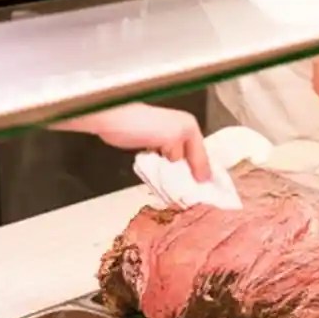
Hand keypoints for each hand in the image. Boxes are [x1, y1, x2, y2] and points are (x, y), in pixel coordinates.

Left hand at [58, 104, 210, 181]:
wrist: (112, 121)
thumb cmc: (142, 123)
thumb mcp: (177, 134)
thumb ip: (195, 155)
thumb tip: (204, 176)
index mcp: (189, 127)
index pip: (204, 157)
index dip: (205, 174)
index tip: (206, 193)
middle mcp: (179, 134)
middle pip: (190, 163)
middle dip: (189, 178)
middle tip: (191, 196)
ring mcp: (163, 143)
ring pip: (176, 168)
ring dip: (175, 180)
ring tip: (176, 193)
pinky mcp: (149, 151)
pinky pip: (162, 168)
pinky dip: (162, 177)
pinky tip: (162, 185)